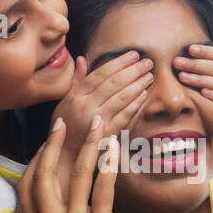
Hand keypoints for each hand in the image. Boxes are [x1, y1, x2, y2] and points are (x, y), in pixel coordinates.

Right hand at [17, 114, 139, 212]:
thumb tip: (60, 202)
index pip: (25, 189)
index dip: (35, 161)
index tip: (46, 142)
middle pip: (44, 176)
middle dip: (53, 145)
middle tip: (63, 123)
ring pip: (77, 176)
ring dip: (88, 146)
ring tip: (98, 125)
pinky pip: (102, 189)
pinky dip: (109, 165)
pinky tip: (115, 149)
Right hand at [50, 50, 151, 164]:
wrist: (64, 158)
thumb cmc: (65, 128)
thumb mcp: (64, 102)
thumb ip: (76, 81)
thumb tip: (83, 59)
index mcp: (74, 96)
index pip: (100, 73)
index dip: (119, 62)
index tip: (133, 54)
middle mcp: (84, 106)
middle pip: (113, 83)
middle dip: (133, 70)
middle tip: (148, 62)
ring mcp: (96, 122)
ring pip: (121, 98)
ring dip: (138, 85)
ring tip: (149, 76)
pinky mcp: (106, 135)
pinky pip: (124, 116)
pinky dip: (136, 104)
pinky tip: (144, 95)